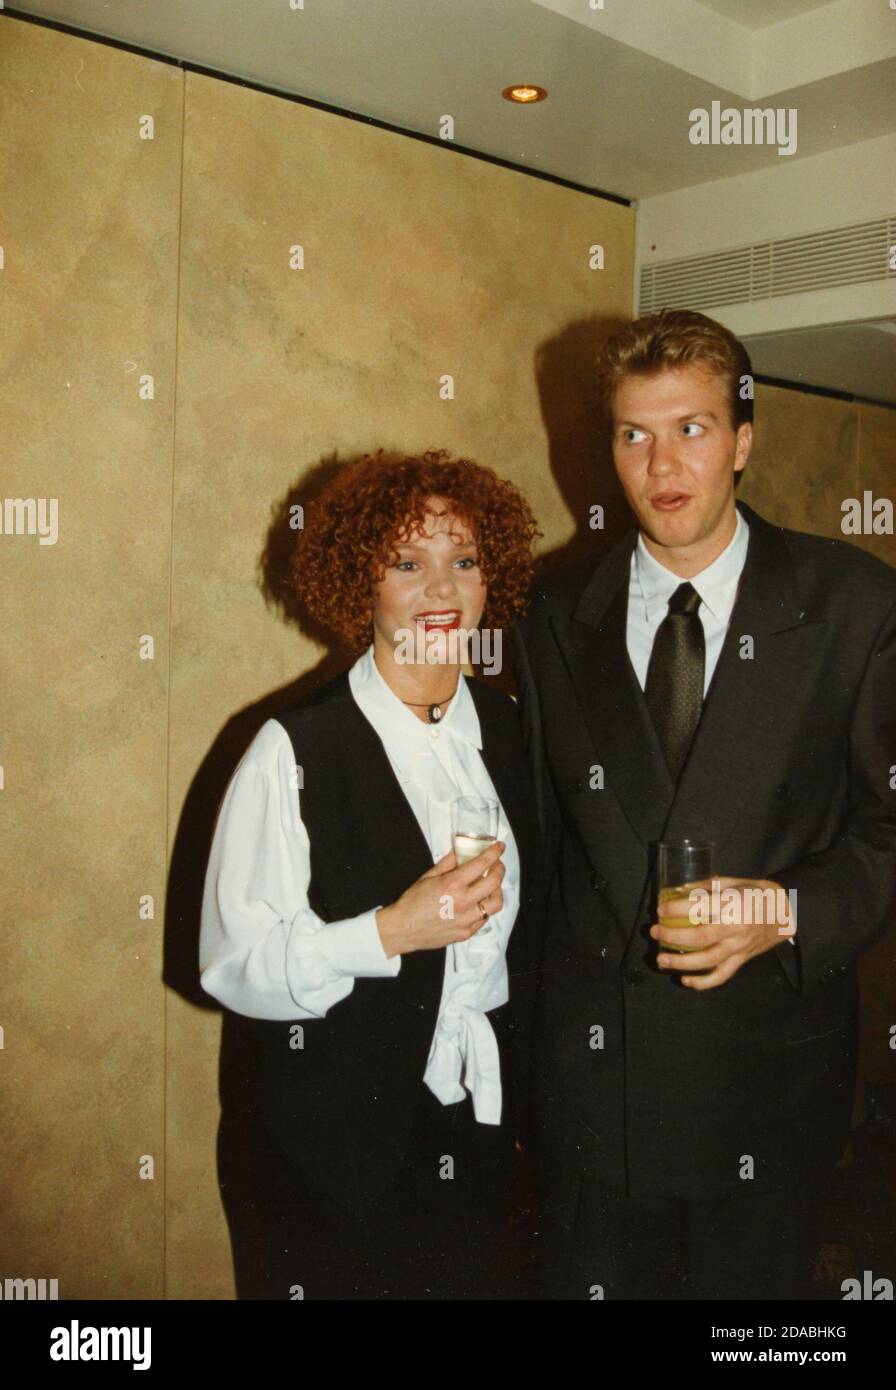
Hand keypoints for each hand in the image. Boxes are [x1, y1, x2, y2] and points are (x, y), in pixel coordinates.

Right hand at [375, 841, 505, 957]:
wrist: (403, 929)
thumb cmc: (412, 904)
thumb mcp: (428, 876)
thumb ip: (448, 863)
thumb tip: (459, 852)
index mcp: (452, 885)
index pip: (481, 864)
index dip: (493, 853)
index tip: (498, 847)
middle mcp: (462, 902)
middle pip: (494, 882)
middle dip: (499, 869)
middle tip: (496, 864)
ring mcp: (466, 920)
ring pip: (495, 903)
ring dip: (497, 891)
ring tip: (490, 885)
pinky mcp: (466, 932)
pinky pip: (484, 918)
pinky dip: (485, 907)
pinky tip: (478, 902)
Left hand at [650, 876, 793, 989]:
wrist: (786, 911)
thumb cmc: (756, 893)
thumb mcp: (733, 881)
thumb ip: (706, 885)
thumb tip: (677, 890)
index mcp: (734, 904)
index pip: (700, 908)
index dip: (676, 909)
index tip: (660, 909)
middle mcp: (737, 928)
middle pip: (700, 937)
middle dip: (672, 937)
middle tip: (654, 933)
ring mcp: (740, 947)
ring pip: (708, 960)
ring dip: (682, 963)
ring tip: (661, 960)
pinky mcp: (742, 960)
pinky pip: (722, 976)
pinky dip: (703, 983)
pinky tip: (685, 981)